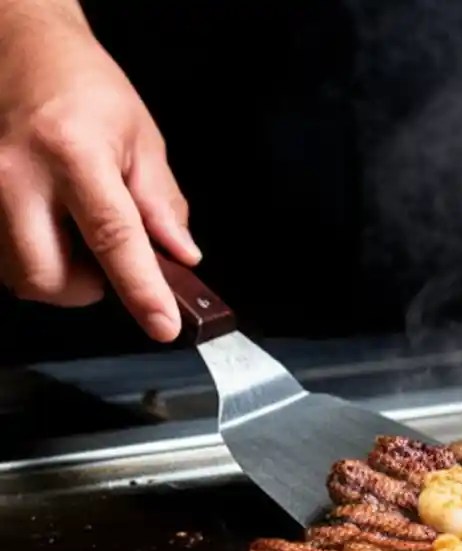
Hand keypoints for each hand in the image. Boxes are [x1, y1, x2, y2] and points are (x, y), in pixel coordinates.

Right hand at [0, 4, 197, 341]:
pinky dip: (32, 256)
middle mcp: (17, 175)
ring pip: (20, 275)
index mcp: (73, 154)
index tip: (164, 325)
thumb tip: (180, 256)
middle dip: (86, 288)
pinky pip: (2, 257)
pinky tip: (48, 225)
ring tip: (75, 229)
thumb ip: (161, 204)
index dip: (142, 290)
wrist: (22, 50)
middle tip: (108, 259)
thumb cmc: (85, 89)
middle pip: (49, 277)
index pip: (114, 239)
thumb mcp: (141, 140)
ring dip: (58, 272)